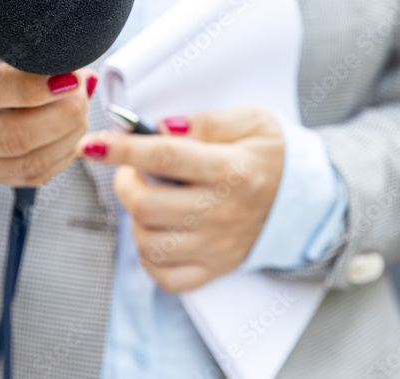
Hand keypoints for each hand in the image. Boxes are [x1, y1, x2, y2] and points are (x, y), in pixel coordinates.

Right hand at [0, 26, 95, 186]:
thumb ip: (9, 40)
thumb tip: (70, 60)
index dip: (30, 86)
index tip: (67, 77)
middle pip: (10, 136)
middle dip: (60, 115)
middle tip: (82, 91)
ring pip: (25, 161)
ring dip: (67, 136)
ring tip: (81, 107)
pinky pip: (29, 176)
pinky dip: (60, 155)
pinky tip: (72, 132)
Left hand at [75, 107, 284, 292]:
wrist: (307, 201)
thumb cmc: (272, 156)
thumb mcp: (251, 122)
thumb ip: (205, 121)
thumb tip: (161, 126)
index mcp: (230, 169)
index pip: (163, 156)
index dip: (120, 148)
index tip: (92, 143)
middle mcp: (220, 212)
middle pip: (147, 206)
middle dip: (124, 183)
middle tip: (132, 170)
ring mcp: (216, 246)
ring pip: (150, 243)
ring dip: (135, 219)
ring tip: (147, 199)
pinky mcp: (214, 268)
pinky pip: (166, 277)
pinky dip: (150, 257)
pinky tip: (158, 232)